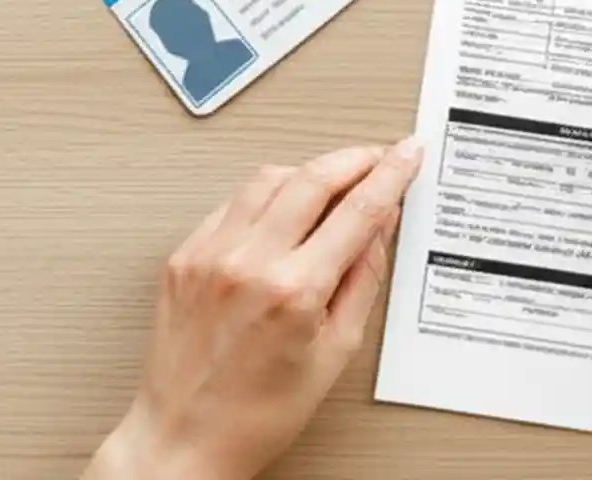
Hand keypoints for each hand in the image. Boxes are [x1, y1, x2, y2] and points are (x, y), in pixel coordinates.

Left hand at [84, 139, 423, 479]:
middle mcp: (247, 263)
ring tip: (334, 183)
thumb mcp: (336, 350)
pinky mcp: (184, 256)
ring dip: (309, 170)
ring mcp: (209, 255)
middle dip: (355, 158)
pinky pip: (233, 203)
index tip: (408, 154)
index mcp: (293, 291)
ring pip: (269, 178)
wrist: (184, 438)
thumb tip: (380, 227)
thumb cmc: (257, 412)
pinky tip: (284, 210)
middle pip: (313, 177)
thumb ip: (362, 279)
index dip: (391, 173)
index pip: (358, 210)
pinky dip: (267, 195)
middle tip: (378, 157)